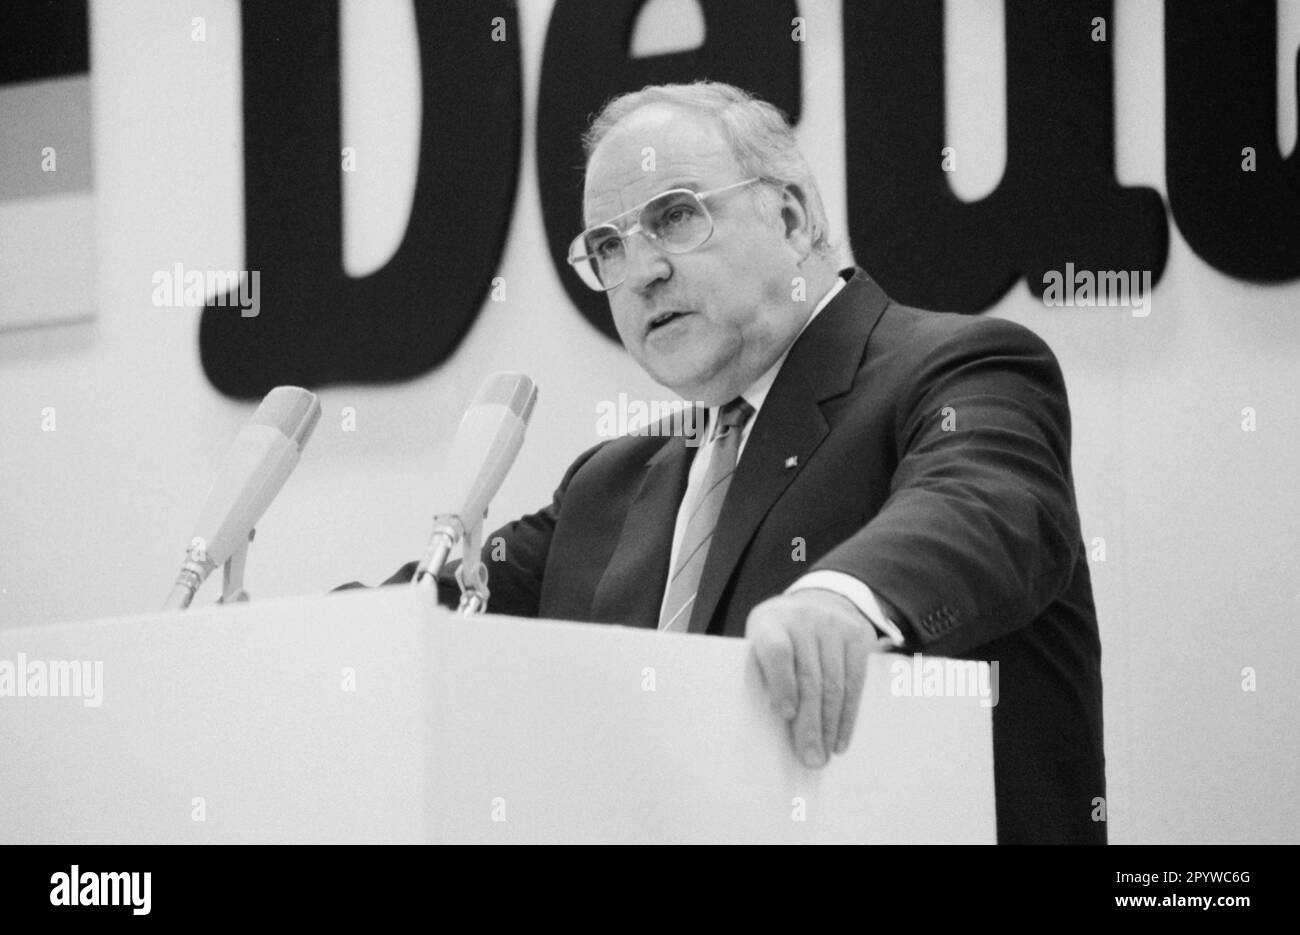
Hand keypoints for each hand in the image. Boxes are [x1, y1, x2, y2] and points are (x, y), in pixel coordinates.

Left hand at [746, 588, 890, 767]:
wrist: (820, 598)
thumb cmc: (781, 634)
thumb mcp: (762, 640)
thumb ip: (764, 672)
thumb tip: (776, 722)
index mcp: (770, 621)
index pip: (777, 651)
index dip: (782, 683)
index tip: (785, 715)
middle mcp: (803, 618)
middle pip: (809, 678)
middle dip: (810, 724)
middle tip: (809, 757)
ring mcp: (834, 625)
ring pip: (834, 685)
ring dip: (830, 727)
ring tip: (823, 755)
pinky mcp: (858, 636)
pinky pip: (856, 683)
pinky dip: (848, 716)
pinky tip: (841, 738)